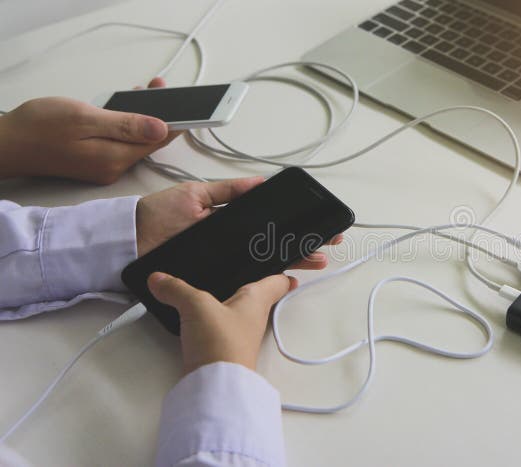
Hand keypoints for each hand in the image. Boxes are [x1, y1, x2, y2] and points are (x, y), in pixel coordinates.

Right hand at [0, 78, 179, 183]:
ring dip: (142, 116)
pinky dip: (126, 123)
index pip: (158, 141)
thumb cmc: (38, 128)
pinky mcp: (95, 161)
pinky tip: (124, 107)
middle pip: (149, 140)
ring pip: (135, 139)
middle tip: (162, 88)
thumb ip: (125, 125)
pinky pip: (120, 142)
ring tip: (145, 91)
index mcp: (115, 159)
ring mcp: (104, 166)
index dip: (177, 122)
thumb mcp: (85, 118)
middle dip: (161, 114)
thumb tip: (161, 128)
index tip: (193, 106)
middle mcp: (113, 167)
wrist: (7, 143)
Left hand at [136, 176, 342, 263]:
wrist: (128, 240)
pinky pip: (243, 280)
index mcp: (229, 222)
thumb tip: (260, 182)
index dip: (292, 226)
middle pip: (273, 245)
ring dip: (292, 262)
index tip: (316, 225)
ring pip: (265, 263)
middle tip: (327, 245)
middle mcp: (231, 243)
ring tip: (316, 261)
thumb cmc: (158, 214)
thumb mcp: (195, 193)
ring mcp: (224, 261)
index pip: (268, 224)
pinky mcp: (214, 278)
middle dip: (302, 245)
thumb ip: (227, 190)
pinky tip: (287, 279)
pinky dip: (265, 282)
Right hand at [147, 271, 296, 373]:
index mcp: (256, 301)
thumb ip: (177, 289)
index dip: (283, 273)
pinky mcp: (224, 351)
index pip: (278, 283)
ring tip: (218, 294)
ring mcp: (239, 336)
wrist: (216, 386)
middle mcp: (253, 319)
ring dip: (231, 306)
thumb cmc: (221, 343)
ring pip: (239, 315)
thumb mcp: (197, 306)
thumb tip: (158, 279)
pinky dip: (213, 324)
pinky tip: (198, 322)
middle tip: (250, 275)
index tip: (288, 267)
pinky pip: (221, 330)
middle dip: (255, 288)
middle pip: (260, 299)